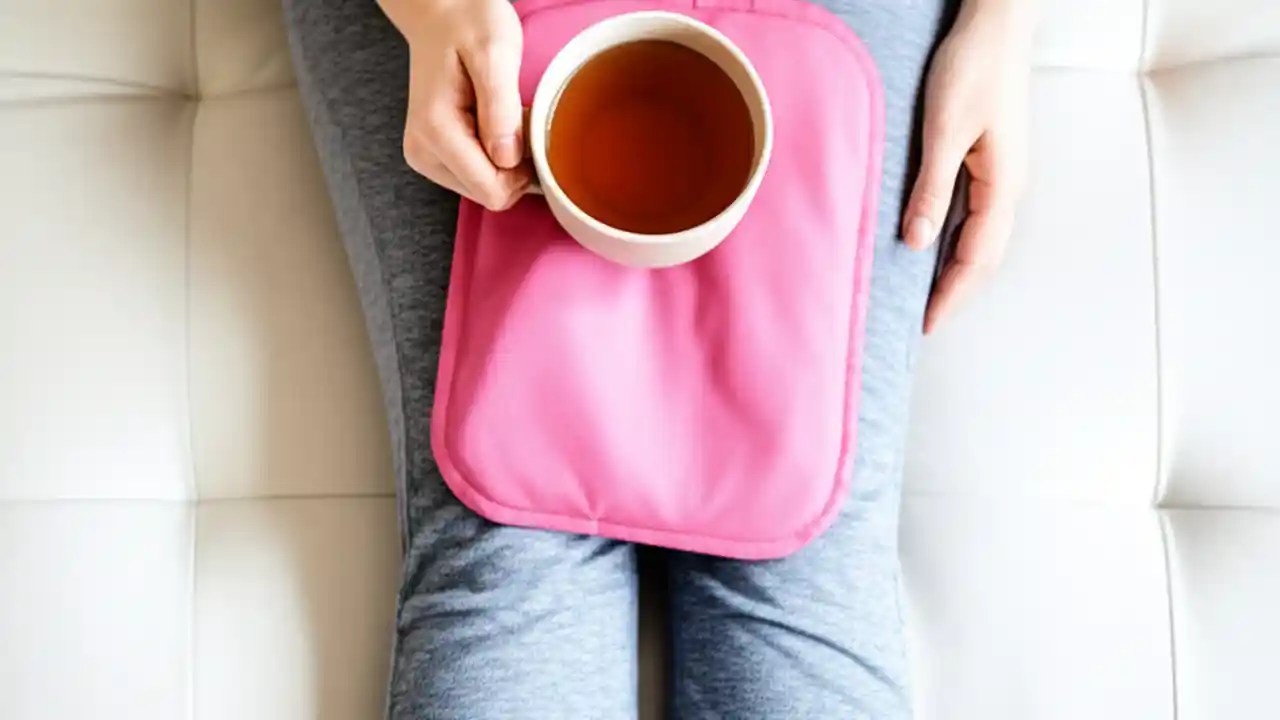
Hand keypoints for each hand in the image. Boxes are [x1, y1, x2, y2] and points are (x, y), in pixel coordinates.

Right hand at [381, 0, 531, 209]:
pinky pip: (478, 176)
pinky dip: (496, 157)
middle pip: (490, 195)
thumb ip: (500, 107)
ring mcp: (425, 157)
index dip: (524, 172)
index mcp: (436, 132)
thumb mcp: (495, 52)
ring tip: (504, 116)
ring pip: (486, 190)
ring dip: (507, 161)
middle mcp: (423, 152)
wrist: (439, 12)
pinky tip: (496, 125)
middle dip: (516, 167)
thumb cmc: (467, 22)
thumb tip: (507, 158)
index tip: (531, 132)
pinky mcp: (433, 156)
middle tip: (518, 118)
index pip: (493, 191)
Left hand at [903, 0, 1033, 332]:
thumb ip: (932, 187)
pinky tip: (934, 246)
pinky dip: (956, 241)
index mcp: (1003, 185)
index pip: (976, 258)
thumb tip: (917, 242)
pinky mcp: (990, 160)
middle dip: (957, 292)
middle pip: (985, 256)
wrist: (996, 24)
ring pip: (982, 238)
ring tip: (929, 296)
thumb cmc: (973, 66)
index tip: (926, 324)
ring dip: (958, 270)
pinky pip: (975, 216)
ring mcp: (1002, 174)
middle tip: (925, 322)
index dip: (951, 295)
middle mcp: (1008, 186)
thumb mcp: (945, 129)